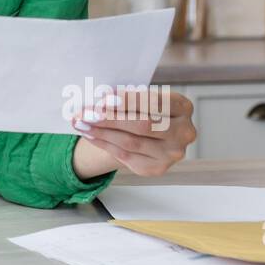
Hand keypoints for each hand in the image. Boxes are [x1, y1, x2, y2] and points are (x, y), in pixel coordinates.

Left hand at [70, 87, 195, 176]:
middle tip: (86, 112)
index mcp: (183, 107)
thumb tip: (100, 99)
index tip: (103, 97)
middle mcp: (183, 132)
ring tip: (81, 123)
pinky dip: (104, 144)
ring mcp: (171, 153)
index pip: (155, 102)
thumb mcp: (142, 98)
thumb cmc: (144, 109)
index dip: (128, 100)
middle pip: (143, 125)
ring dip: (102, 132)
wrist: (150, 134)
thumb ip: (127, 98)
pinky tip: (89, 135)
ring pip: (130, 142)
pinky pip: (125, 155)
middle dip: (110, 118)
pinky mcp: (157, 168)